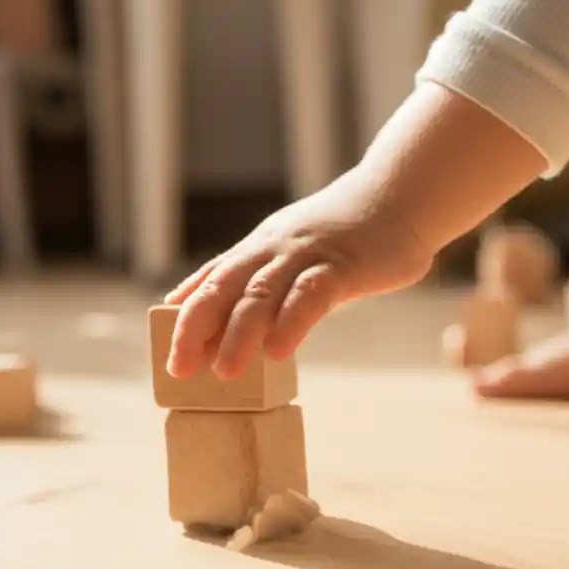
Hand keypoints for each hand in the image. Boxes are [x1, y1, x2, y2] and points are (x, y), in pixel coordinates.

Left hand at [163, 166, 434, 379]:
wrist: (397, 197)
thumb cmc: (338, 235)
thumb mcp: (284, 253)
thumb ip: (248, 280)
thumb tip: (199, 308)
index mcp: (257, 251)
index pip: (211, 285)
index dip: (186, 322)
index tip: (172, 362)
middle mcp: (273, 250)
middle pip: (224, 288)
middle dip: (197, 329)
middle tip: (182, 370)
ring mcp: (305, 255)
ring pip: (262, 293)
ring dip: (239, 333)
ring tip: (226, 371)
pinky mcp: (342, 265)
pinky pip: (311, 294)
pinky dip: (291, 322)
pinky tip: (278, 350)